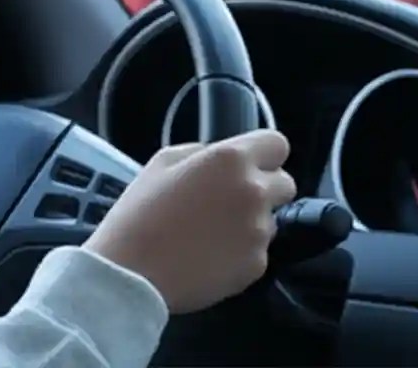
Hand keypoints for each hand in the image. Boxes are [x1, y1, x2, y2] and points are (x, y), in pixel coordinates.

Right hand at [83, 130, 296, 313]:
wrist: (132, 273)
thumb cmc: (140, 213)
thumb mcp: (161, 162)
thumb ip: (199, 152)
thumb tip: (216, 158)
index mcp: (231, 160)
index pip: (277, 144)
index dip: (263, 154)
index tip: (249, 165)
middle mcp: (254, 192)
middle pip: (285, 183)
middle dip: (264, 188)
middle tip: (230, 200)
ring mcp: (259, 232)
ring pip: (271, 220)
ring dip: (251, 222)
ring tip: (212, 233)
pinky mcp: (257, 265)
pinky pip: (258, 251)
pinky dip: (241, 252)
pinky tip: (210, 256)